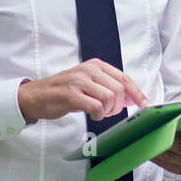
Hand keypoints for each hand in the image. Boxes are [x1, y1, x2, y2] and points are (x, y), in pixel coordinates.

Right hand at [17, 59, 147, 122]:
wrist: (35, 96)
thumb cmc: (64, 92)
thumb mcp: (88, 84)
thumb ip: (109, 88)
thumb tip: (131, 98)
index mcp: (96, 65)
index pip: (124, 78)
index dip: (137, 93)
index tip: (144, 105)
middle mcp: (89, 69)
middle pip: (118, 89)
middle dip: (118, 105)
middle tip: (109, 112)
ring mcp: (79, 80)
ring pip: (109, 97)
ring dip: (108, 111)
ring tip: (99, 113)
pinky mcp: (71, 94)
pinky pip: (95, 106)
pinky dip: (98, 114)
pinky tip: (92, 115)